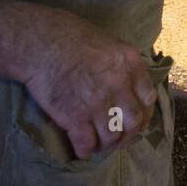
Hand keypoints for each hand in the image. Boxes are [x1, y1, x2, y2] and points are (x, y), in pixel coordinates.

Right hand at [8, 5, 157, 159]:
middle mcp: (119, 85)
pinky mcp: (74, 117)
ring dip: (106, 145)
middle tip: (118, 140)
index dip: (144, 114)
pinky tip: (81, 150)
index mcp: (129, 63)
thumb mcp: (107, 43)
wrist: (38, 43)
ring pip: (111, 136)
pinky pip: (86, 143)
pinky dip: (85, 150)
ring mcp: (97, 102)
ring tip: (98, 145)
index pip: (148, 98)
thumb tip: (124, 84)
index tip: (137, 121)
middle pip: (134, 122)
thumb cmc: (69, 35)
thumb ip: (120, 65)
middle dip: (128, 136)